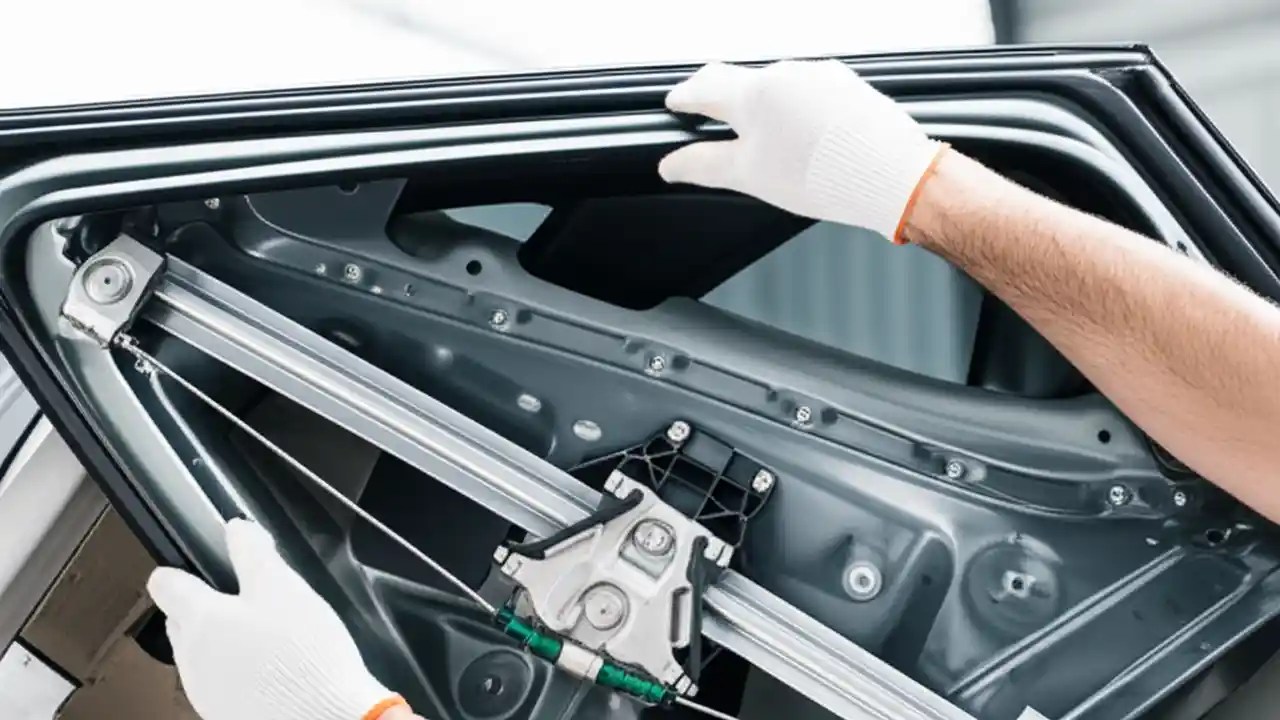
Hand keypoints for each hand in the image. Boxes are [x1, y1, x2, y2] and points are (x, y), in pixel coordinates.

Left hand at [147, 518, 408, 719]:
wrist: (324, 716)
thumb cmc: (303, 656)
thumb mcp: (283, 586)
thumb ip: (253, 552)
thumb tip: (237, 529)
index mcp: (200, 619)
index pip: (164, 584)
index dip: (178, 570)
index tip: (190, 567)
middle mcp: (192, 658)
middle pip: (181, 620)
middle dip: (205, 606)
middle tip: (245, 599)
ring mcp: (204, 691)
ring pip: (200, 654)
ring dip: (222, 641)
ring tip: (266, 636)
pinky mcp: (222, 713)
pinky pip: (219, 683)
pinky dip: (236, 671)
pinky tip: (269, 668)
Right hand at [659, 60, 946, 242]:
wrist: (890, 173)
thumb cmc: (821, 175)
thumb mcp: (749, 177)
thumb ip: (703, 166)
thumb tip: (670, 166)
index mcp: (753, 94)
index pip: (703, 86)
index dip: (684, 97)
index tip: (676, 104)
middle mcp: (784, 74)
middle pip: (740, 80)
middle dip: (719, 94)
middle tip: (706, 109)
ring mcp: (819, 76)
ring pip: (776, 85)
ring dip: (761, 103)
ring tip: (760, 135)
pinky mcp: (847, 86)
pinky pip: (809, 91)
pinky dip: (795, 108)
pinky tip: (802, 135)